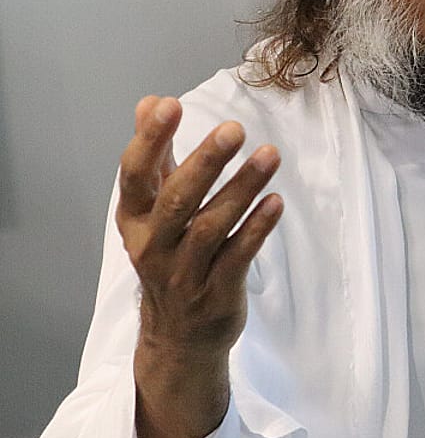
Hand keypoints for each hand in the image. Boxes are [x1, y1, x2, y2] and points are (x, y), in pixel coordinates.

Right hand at [117, 95, 282, 437]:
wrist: (178, 336)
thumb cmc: (168, 256)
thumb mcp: (152, 209)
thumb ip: (155, 155)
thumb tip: (149, 101)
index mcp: (134, 219)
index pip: (134, 175)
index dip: (149, 139)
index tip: (170, 104)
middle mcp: (153, 244)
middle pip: (176, 199)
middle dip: (205, 162)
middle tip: (233, 128)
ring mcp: (184, 272)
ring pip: (211, 226)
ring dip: (242, 188)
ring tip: (270, 155)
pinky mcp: (216, 291)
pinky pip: (238, 256)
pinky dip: (257, 228)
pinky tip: (276, 200)